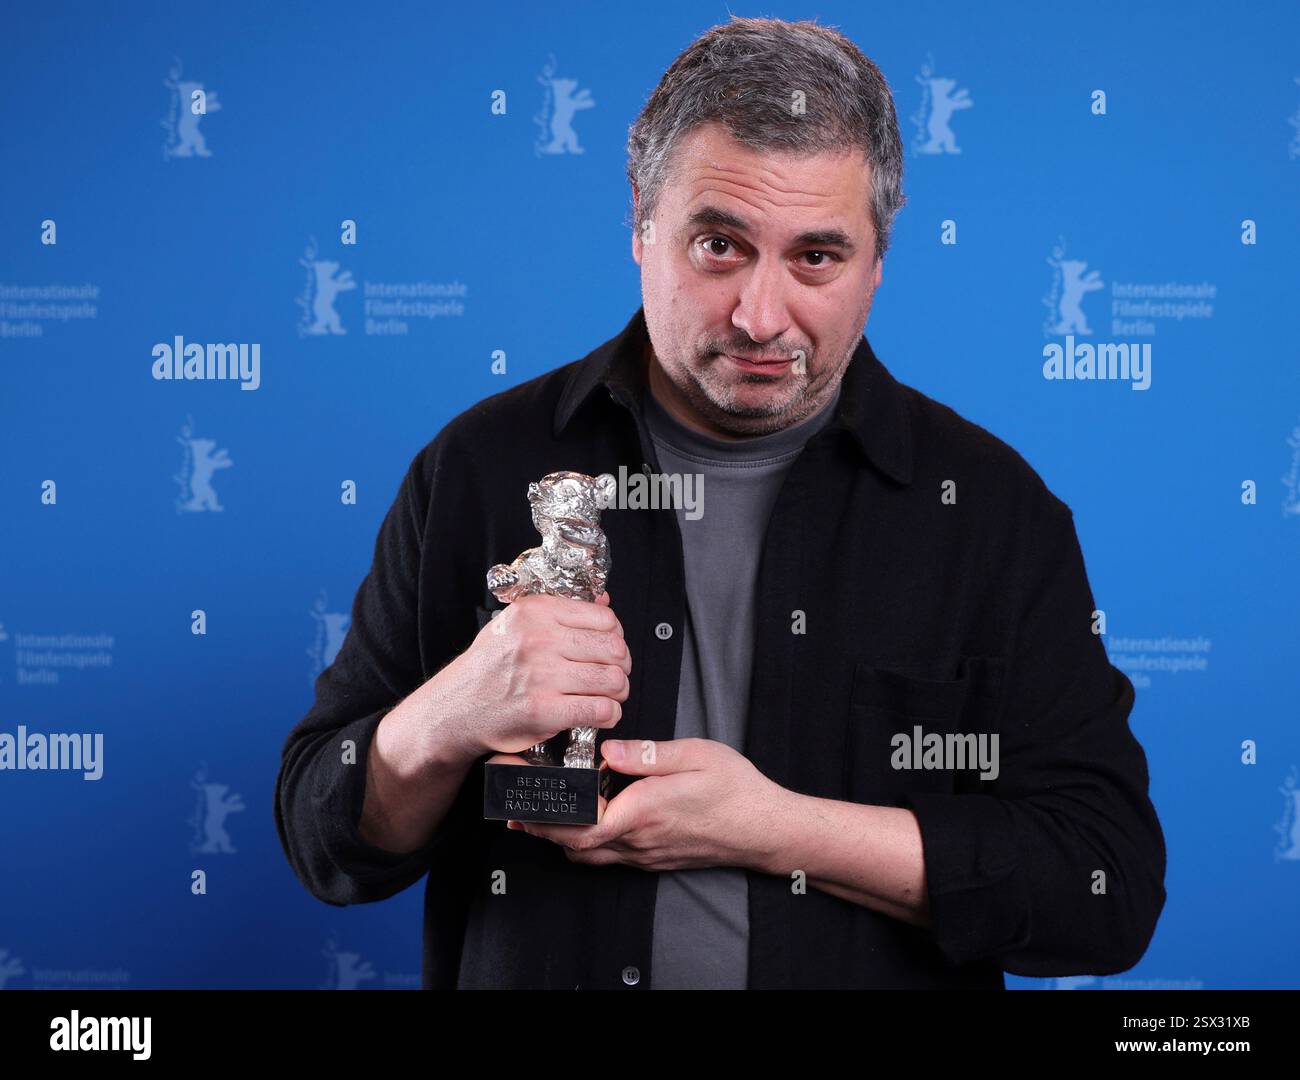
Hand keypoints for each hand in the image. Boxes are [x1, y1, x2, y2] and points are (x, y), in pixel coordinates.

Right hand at [419, 591, 630, 760]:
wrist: (455, 708)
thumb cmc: (488, 668)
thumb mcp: (517, 624)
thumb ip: (560, 612)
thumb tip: (605, 602)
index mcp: (536, 612)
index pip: (605, 619)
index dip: (616, 636)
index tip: (610, 649)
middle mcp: (539, 640)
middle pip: (614, 649)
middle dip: (622, 666)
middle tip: (614, 675)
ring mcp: (541, 676)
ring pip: (612, 680)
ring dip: (619, 692)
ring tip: (609, 696)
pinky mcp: (544, 710)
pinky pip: (601, 710)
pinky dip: (610, 714)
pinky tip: (602, 714)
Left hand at [509, 737, 788, 872]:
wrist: (766, 830)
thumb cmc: (736, 791)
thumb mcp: (695, 756)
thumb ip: (648, 753)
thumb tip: (610, 749)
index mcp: (641, 813)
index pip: (576, 823)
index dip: (541, 812)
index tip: (520, 790)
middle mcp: (637, 841)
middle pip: (570, 845)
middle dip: (537, 826)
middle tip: (512, 805)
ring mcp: (644, 855)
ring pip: (586, 855)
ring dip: (558, 837)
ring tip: (538, 811)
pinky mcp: (652, 858)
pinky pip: (606, 856)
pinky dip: (583, 843)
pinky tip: (584, 820)